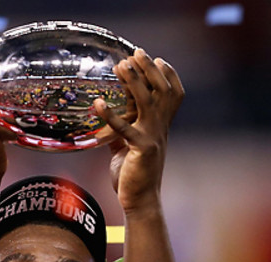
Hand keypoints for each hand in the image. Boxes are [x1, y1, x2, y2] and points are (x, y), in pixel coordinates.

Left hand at [93, 49, 184, 212]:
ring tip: (121, 65)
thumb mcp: (126, 147)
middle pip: (162, 91)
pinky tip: (98, 104)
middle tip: (136, 52)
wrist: (140, 201)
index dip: (169, 75)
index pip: (172, 94)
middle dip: (150, 69)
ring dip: (134, 81)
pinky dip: (110, 115)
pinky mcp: (140, 149)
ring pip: (147, 102)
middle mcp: (160, 128)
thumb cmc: (132, 175)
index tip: (157, 59)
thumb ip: (121, 129)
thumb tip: (108, 115)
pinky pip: (124, 128)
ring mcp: (152, 137)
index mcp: (160, 127)